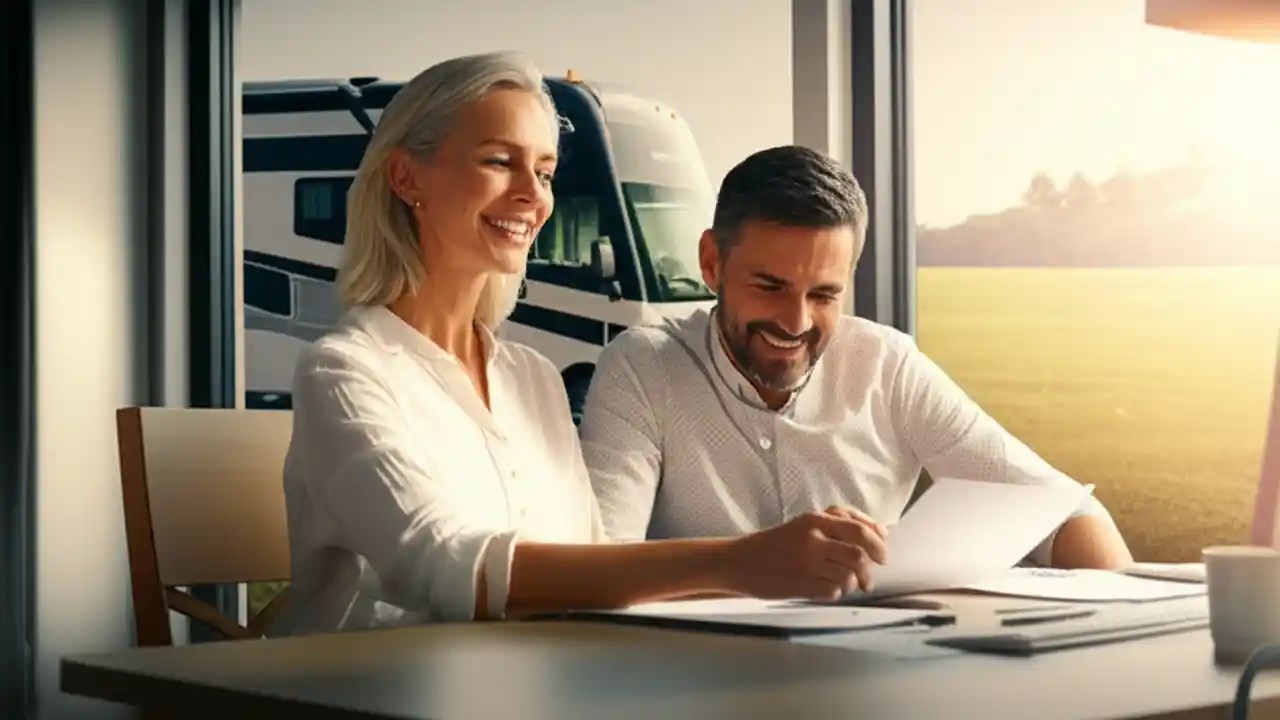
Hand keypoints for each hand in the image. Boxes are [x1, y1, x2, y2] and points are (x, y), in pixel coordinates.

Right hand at [721, 509, 888, 601]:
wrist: (739, 562)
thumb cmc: (773, 545)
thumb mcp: (802, 525)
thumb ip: (835, 525)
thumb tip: (876, 532)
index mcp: (815, 520)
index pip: (859, 529)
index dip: (878, 542)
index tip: (882, 552)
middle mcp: (813, 539)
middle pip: (860, 553)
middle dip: (872, 567)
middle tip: (872, 575)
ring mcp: (808, 563)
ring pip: (850, 575)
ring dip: (854, 583)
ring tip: (848, 586)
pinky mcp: (803, 584)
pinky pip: (834, 592)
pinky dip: (836, 593)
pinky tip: (827, 590)